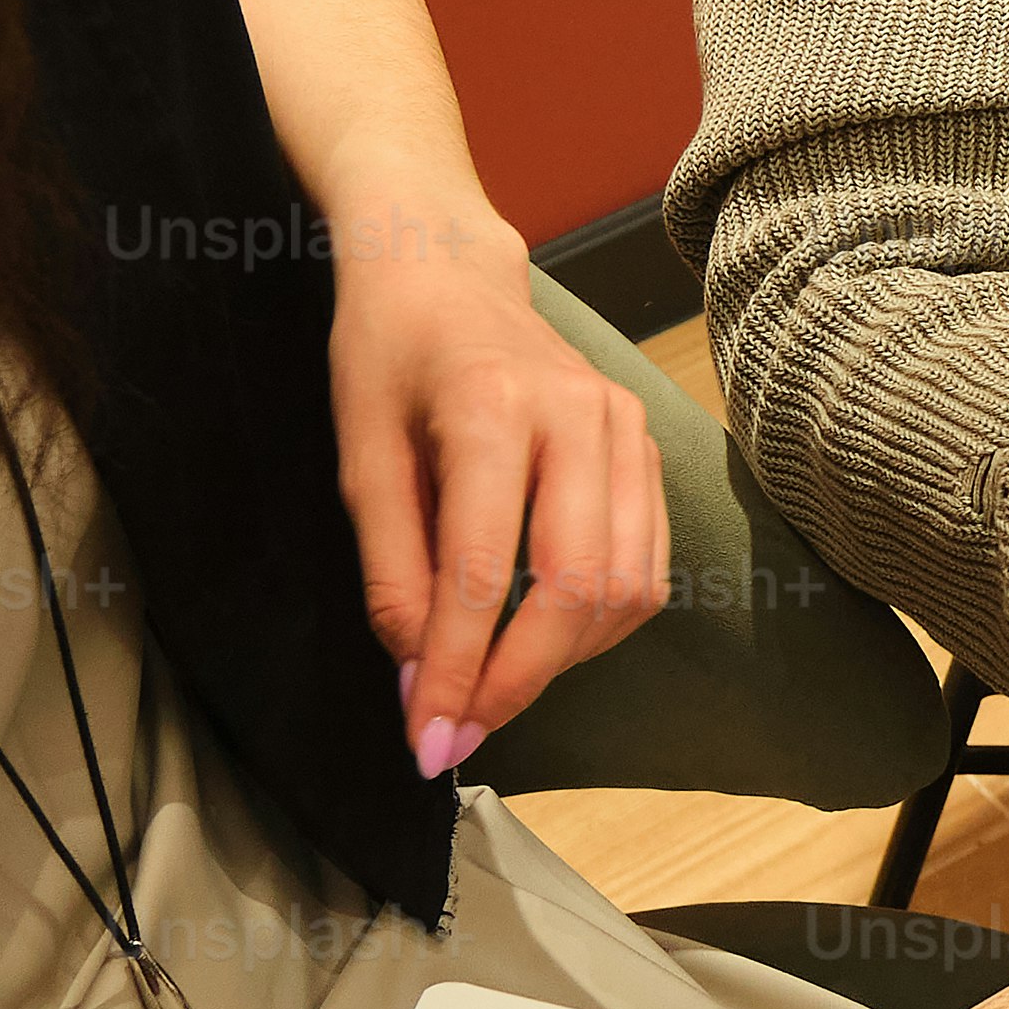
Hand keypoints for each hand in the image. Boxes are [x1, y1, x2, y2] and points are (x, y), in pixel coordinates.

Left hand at [320, 193, 668, 773]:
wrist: (446, 269)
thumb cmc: (390, 353)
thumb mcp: (360, 458)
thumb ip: (391, 572)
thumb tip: (416, 679)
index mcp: (491, 407)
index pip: (483, 569)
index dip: (455, 669)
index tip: (426, 739)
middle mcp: (578, 415)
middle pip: (575, 584)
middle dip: (518, 680)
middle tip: (460, 732)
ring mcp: (625, 428)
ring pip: (624, 586)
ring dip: (562, 661)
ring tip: (493, 687)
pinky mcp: (647, 447)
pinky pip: (646, 566)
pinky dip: (599, 625)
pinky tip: (543, 640)